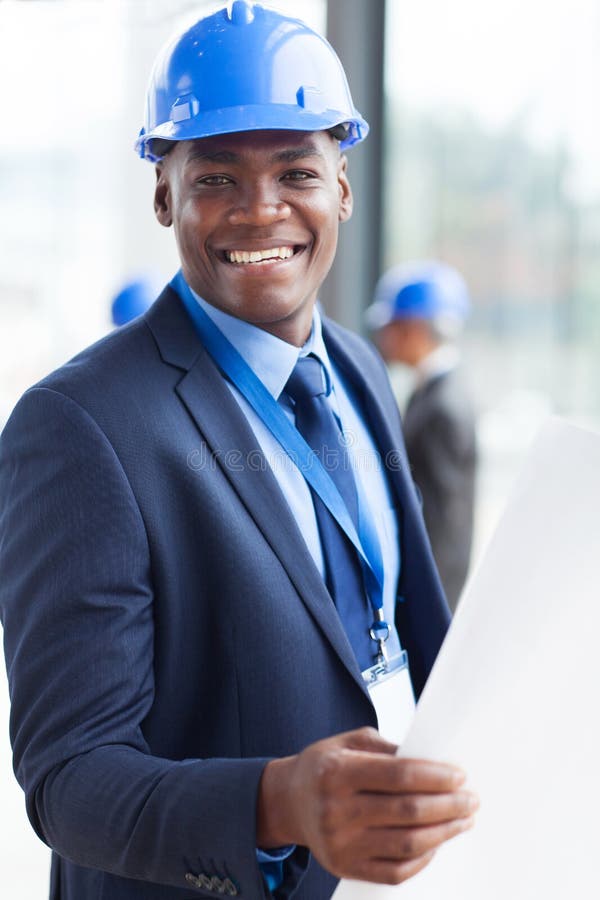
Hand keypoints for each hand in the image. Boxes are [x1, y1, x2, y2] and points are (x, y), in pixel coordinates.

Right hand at [257, 727, 477, 884]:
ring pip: (406, 844)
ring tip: (463, 820)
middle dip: (448, 805)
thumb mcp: (349, 742)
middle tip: (471, 799)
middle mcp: (336, 810)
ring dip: (443, 833)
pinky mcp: (344, 868)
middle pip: (407, 811)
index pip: (399, 775)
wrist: (288, 802)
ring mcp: (340, 843)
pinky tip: (437, 842)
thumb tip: (432, 763)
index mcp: (338, 771)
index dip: (435, 776)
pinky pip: (394, 871)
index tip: (460, 775)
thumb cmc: (325, 766)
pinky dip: (423, 858)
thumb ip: (387, 750)